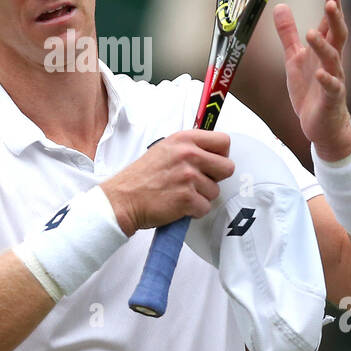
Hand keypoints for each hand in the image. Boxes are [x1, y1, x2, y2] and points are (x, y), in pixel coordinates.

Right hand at [101, 130, 233, 234]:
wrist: (122, 199)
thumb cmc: (142, 176)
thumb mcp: (165, 149)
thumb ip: (189, 148)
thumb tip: (214, 154)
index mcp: (184, 139)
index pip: (223, 141)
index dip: (221, 155)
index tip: (212, 163)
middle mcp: (188, 154)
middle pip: (227, 167)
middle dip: (215, 178)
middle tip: (198, 182)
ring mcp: (188, 177)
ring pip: (215, 191)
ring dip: (201, 197)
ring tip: (181, 194)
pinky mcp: (187, 198)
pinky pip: (205, 208)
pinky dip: (193, 211)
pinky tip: (178, 205)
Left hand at [274, 0, 350, 161]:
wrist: (322, 126)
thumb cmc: (311, 90)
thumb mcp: (295, 59)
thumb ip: (288, 34)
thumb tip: (280, 6)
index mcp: (324, 51)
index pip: (331, 25)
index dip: (332, 7)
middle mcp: (332, 63)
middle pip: (338, 36)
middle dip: (336, 19)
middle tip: (331, 2)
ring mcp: (334, 80)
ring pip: (333, 60)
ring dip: (324, 46)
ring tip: (312, 33)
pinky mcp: (331, 100)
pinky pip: (331, 88)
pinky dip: (326, 80)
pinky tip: (319, 73)